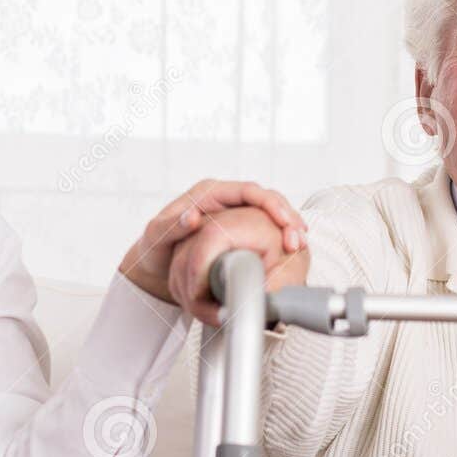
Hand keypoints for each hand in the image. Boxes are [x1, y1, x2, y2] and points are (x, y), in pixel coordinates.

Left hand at [118, 180, 305, 305]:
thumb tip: (191, 216)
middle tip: (298, 236)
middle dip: (286, 215)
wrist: (157, 265)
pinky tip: (293, 250)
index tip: (283, 220)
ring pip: (270, 214)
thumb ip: (171, 226)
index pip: (248, 190)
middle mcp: (226, 201)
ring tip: (301, 244)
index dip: (269, 203)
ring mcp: (235, 216)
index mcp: (209, 194)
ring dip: (288, 227)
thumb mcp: (156, 237)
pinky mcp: (240, 231)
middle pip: (266, 199)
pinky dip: (281, 237)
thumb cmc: (155, 248)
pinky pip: (267, 229)